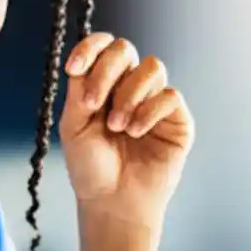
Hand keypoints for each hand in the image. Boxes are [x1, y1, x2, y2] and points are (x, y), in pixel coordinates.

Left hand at [60, 34, 194, 229]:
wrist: (113, 202)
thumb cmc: (91, 167)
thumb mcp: (73, 128)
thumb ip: (78, 92)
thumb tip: (85, 62)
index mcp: (102, 84)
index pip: (101, 47)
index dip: (89, 48)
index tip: (73, 68)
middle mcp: (130, 86)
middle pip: (125, 50)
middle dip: (106, 71)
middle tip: (93, 104)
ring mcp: (154, 100)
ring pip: (151, 67)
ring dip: (129, 94)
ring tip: (118, 127)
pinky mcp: (177, 119)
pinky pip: (169, 95)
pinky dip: (149, 111)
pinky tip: (135, 132)